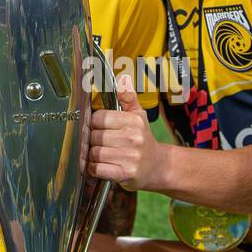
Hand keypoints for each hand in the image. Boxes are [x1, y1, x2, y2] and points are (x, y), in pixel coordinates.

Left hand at [88, 75, 164, 190]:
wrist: (158, 167)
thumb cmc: (144, 140)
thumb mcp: (139, 116)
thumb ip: (128, 98)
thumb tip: (123, 78)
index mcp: (134, 121)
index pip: (99, 118)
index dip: (94, 124)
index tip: (99, 128)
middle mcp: (133, 138)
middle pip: (95, 136)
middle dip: (93, 141)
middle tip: (100, 143)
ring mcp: (129, 157)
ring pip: (94, 153)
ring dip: (92, 156)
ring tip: (101, 155)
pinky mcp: (125, 173)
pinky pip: (97, 168)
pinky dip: (94, 168)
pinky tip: (100, 166)